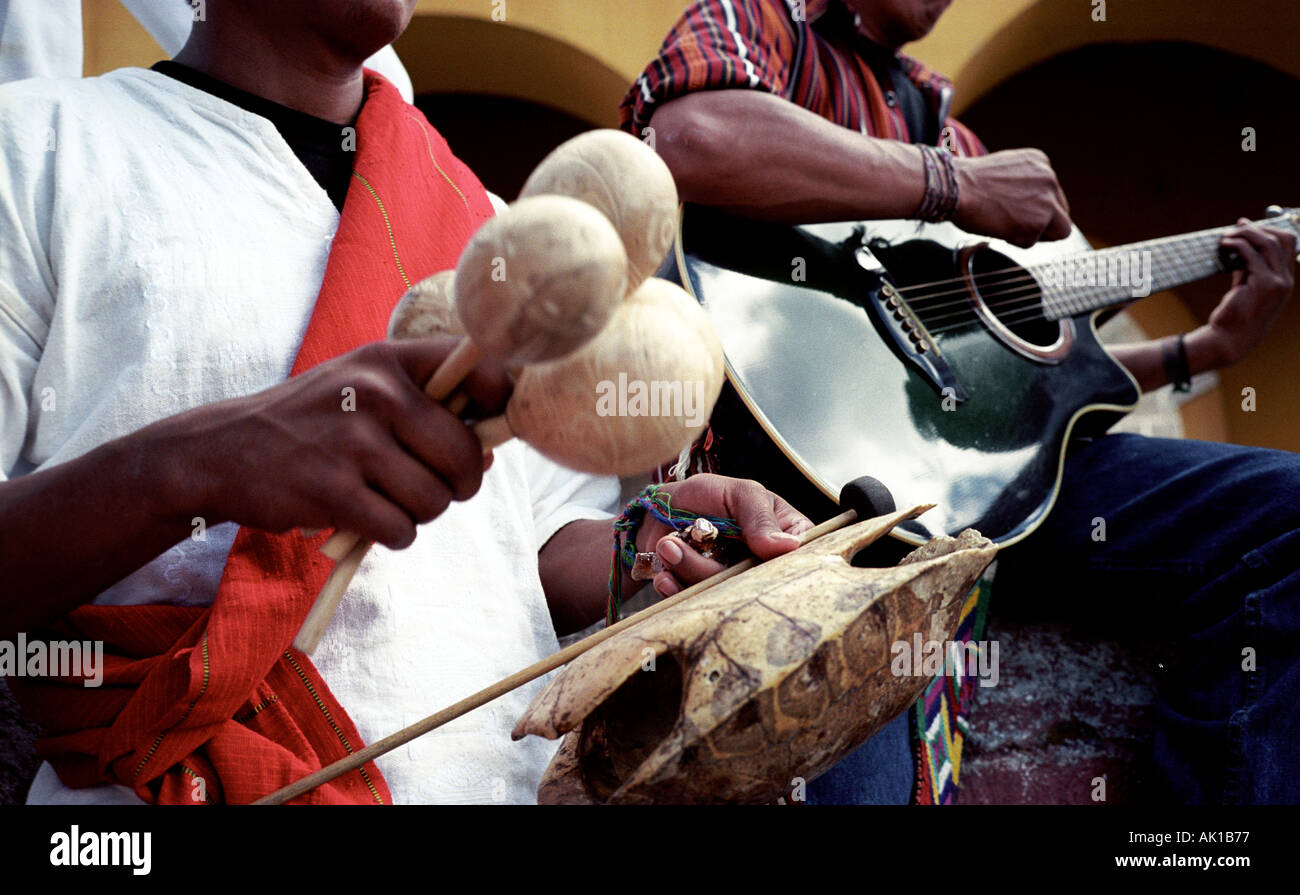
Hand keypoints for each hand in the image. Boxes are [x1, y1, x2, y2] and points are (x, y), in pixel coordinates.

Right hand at [151, 337, 511, 549]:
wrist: (221, 450)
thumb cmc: (312, 422)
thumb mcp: (364, 388)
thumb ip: (427, 409)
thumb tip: (490, 454)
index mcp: (390, 361)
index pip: (481, 371)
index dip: (500, 408)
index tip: (486, 433)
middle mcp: (376, 394)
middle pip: (465, 456)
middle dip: (458, 484)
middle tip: (429, 486)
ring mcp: (353, 442)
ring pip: (435, 500)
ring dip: (419, 514)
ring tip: (385, 499)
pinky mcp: (331, 490)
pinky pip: (401, 530)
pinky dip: (393, 535)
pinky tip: (366, 519)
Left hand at [634, 474, 812, 596]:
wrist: (661, 512)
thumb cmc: (709, 496)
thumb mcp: (740, 493)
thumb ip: (761, 516)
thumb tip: (788, 546)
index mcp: (786, 538)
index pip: (803, 560)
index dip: (784, 566)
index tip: (755, 553)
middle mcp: (764, 568)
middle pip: (758, 585)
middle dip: (720, 569)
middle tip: (689, 543)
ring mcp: (734, 586)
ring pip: (724, 596)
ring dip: (690, 571)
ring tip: (668, 546)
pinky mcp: (706, 598)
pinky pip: (697, 605)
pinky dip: (677, 590)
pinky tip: (665, 574)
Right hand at [951, 148, 1072, 247]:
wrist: (955, 188)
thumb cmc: (966, 183)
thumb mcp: (1003, 172)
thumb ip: (1021, 184)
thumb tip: (1024, 205)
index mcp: (1040, 161)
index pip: (1052, 194)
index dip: (1035, 208)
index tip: (1017, 212)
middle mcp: (1049, 178)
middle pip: (1060, 212)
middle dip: (1041, 223)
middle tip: (1014, 225)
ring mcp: (1047, 200)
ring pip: (1057, 229)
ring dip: (1031, 233)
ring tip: (1004, 225)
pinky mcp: (1040, 221)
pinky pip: (1033, 241)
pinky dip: (1016, 241)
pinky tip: (998, 227)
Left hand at [1186, 220, 1296, 369]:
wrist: (1230, 339)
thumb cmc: (1235, 315)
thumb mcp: (1245, 287)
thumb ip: (1249, 268)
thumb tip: (1241, 246)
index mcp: (1285, 280)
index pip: (1288, 245)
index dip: (1269, 231)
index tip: (1248, 226)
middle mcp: (1286, 280)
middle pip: (1283, 239)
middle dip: (1259, 228)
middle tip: (1237, 226)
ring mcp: (1278, 282)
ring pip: (1268, 243)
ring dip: (1246, 234)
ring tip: (1227, 234)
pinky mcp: (1263, 284)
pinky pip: (1251, 255)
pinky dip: (1238, 245)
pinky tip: (1225, 244)